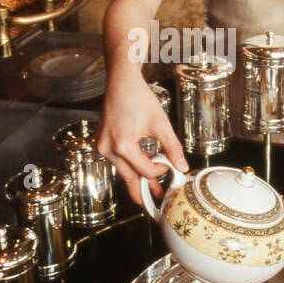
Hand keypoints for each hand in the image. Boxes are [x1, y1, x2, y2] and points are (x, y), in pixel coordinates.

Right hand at [97, 72, 187, 205]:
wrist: (121, 82)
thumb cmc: (137, 97)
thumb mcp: (160, 123)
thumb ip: (172, 147)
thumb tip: (181, 165)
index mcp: (122, 145)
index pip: (144, 170)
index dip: (160, 171)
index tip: (171, 167)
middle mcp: (107, 149)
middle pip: (129, 177)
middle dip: (144, 188)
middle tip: (157, 200)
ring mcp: (102, 147)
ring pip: (122, 170)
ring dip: (138, 176)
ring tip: (152, 186)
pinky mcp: (102, 143)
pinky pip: (118, 160)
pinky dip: (130, 164)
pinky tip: (142, 166)